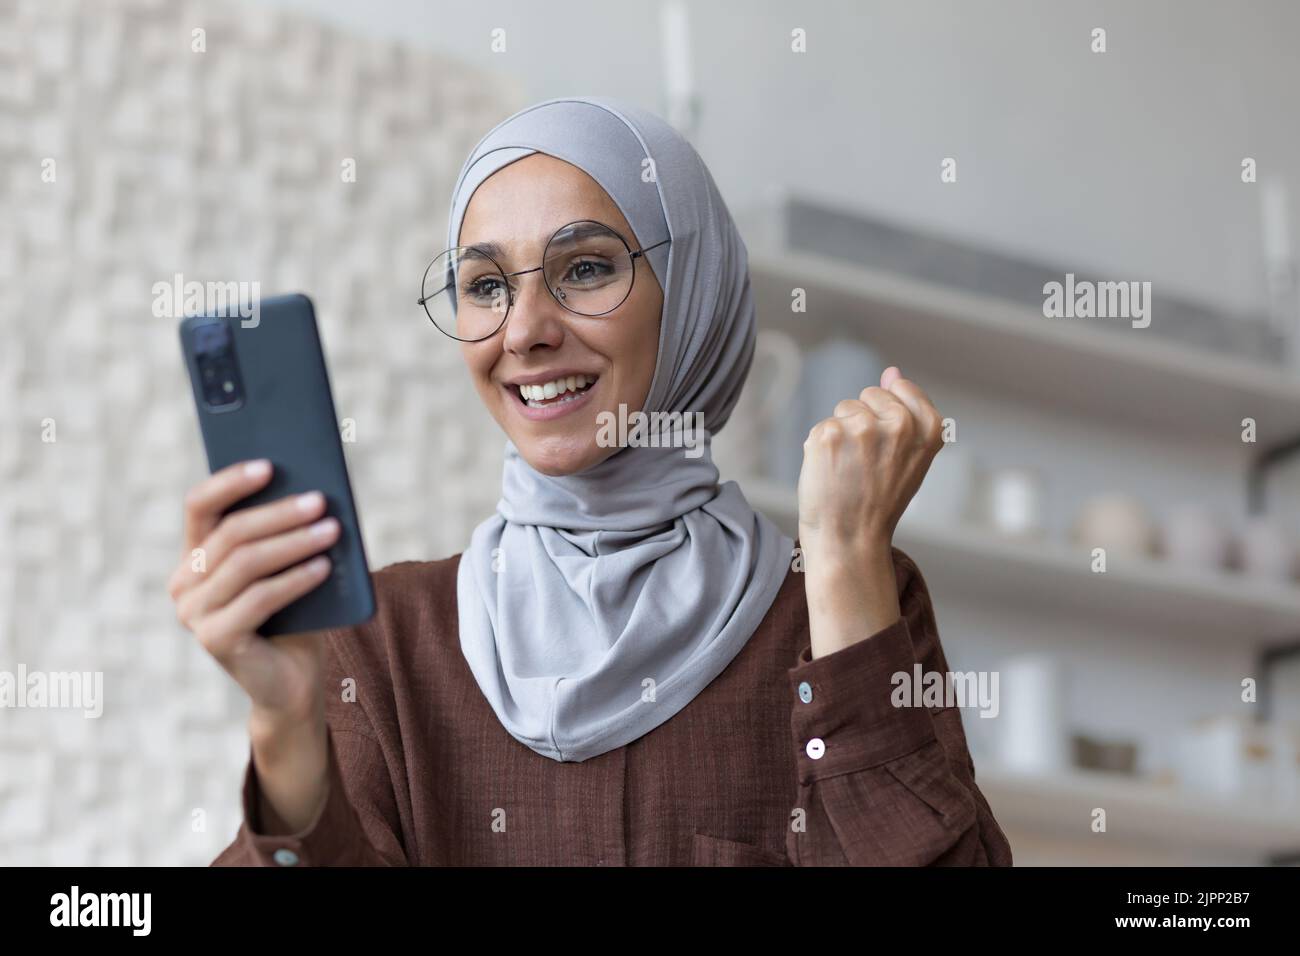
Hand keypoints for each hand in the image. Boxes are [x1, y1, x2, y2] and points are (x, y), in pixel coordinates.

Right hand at [168, 459, 337, 830]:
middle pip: (231, 534)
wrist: (293, 681)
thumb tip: (313, 488)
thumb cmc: (295, 615)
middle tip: (321, 500)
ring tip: (332, 530)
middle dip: (280, 514)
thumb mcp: (289, 567)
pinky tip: (323, 566)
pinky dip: (295, 579)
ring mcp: (193, 614)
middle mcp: (184, 583)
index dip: (231, 482)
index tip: (270, 464)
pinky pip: (259, 599)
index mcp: (194, 556)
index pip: (199, 506)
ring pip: (245, 564)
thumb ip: (286, 534)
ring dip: (294, 543)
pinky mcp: (214, 640)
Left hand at [796, 365, 943, 565]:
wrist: (849, 540)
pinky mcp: (829, 434)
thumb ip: (906, 412)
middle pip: (869, 395)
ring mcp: (862, 428)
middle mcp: (898, 426)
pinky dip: (820, 447)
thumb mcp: (908, 457)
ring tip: (847, 470)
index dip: (888, 413)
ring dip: (841, 434)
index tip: (886, 445)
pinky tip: (829, 472)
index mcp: (927, 430)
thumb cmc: (878, 502)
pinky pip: (822, 425)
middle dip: (863, 421)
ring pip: (844, 409)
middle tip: (865, 463)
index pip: (903, 388)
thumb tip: (891, 370)